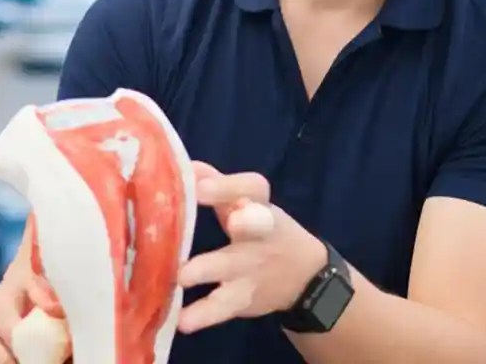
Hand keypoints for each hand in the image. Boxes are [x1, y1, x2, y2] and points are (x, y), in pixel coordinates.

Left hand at [176, 162, 327, 333]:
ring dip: (208, 271)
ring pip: (231, 269)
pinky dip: (203, 315)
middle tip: (226, 221)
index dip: (228, 186)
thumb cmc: (261, 229)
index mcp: (259, 203)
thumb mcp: (248, 202)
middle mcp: (258, 234)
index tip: (200, 186)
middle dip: (243, 223)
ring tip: (181, 277)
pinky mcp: (243, 298)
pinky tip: (182, 321)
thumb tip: (185, 164)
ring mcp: (251, 268)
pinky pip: (223, 307)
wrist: (304, 276)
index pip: (252, 187)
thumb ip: (217, 185)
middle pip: (252, 226)